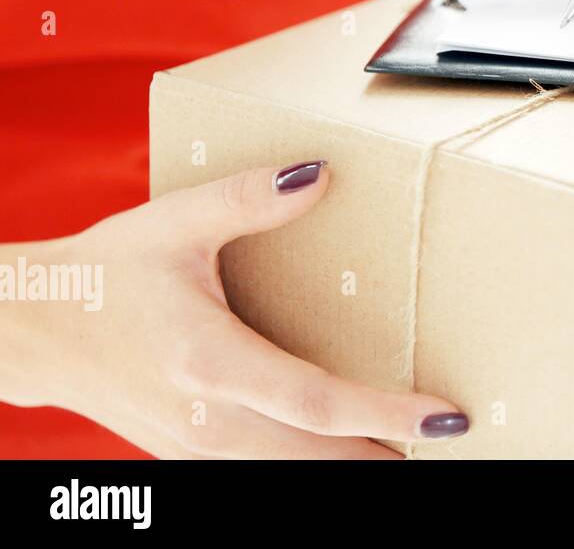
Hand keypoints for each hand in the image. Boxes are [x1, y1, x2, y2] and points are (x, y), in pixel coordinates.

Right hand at [0, 161, 467, 457]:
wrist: (29, 332)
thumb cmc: (102, 275)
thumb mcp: (173, 223)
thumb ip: (249, 198)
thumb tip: (321, 175)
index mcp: (212, 362)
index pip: (320, 403)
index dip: (389, 416)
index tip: (446, 418)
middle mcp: (212, 420)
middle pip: (322, 458)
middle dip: (390, 456)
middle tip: (453, 441)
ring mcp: (201, 449)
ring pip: (297, 475)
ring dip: (358, 464)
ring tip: (417, 449)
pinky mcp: (194, 454)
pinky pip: (270, 471)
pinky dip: (317, 464)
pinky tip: (352, 448)